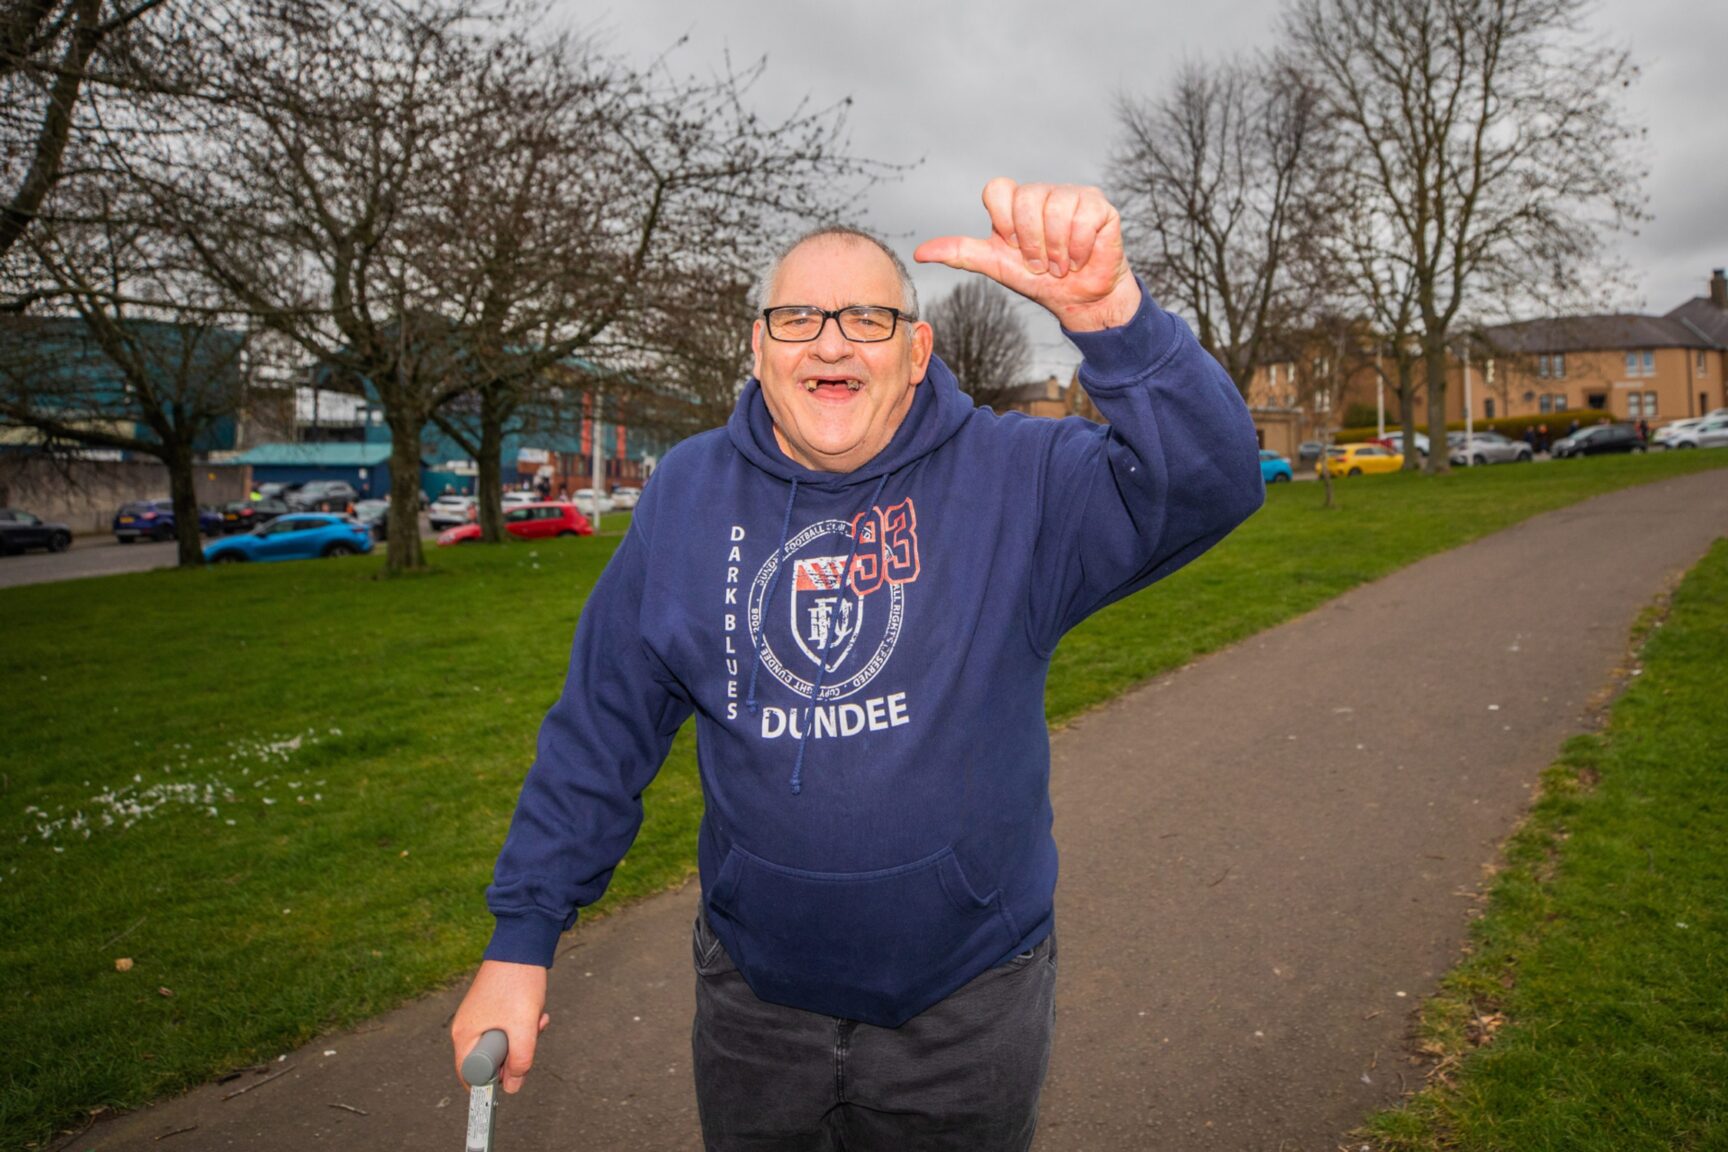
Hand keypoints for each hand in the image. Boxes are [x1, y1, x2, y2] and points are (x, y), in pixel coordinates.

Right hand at [450, 959, 548, 1093]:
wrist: (522, 945)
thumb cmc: (518, 982)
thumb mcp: (523, 1027)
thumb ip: (520, 1061)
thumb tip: (513, 1086)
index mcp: (464, 1034)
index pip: (470, 1075)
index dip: (492, 1079)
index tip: (514, 1072)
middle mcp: (466, 1027)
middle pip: (489, 1060)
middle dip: (514, 1055)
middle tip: (530, 1040)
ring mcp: (478, 1017)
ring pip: (502, 1044)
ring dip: (523, 1038)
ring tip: (536, 1022)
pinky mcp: (491, 1008)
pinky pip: (506, 1029)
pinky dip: (522, 1025)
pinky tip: (536, 1014)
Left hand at [914, 178, 1141, 331]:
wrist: (1079, 298)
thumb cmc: (1038, 280)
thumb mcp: (995, 266)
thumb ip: (961, 254)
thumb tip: (919, 253)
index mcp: (1015, 203)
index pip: (997, 188)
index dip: (1004, 221)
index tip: (1013, 245)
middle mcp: (1042, 193)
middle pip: (1026, 198)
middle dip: (1032, 243)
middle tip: (1041, 262)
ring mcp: (1072, 194)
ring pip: (1056, 209)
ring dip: (1057, 249)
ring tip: (1062, 263)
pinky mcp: (1099, 205)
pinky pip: (1084, 219)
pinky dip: (1080, 248)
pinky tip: (1081, 258)